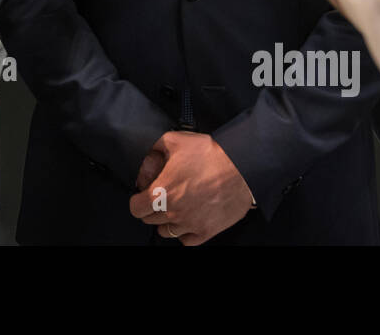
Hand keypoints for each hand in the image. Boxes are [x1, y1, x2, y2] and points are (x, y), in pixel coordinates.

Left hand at [128, 132, 253, 244]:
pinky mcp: (207, 231)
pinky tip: (190, 217)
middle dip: (152, 208)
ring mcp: (191, 224)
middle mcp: (173, 212)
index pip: (136, 208)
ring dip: (167, 220)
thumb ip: (155, 150)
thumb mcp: (175, 140)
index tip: (144, 194)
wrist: (242, 166)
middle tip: (163, 195)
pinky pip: (187, 240)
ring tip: (177, 206)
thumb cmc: (211, 153)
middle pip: (150, 220)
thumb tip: (149, 159)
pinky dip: (185, 231)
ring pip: (167, 232)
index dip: (138, 199)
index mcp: (161, 192)